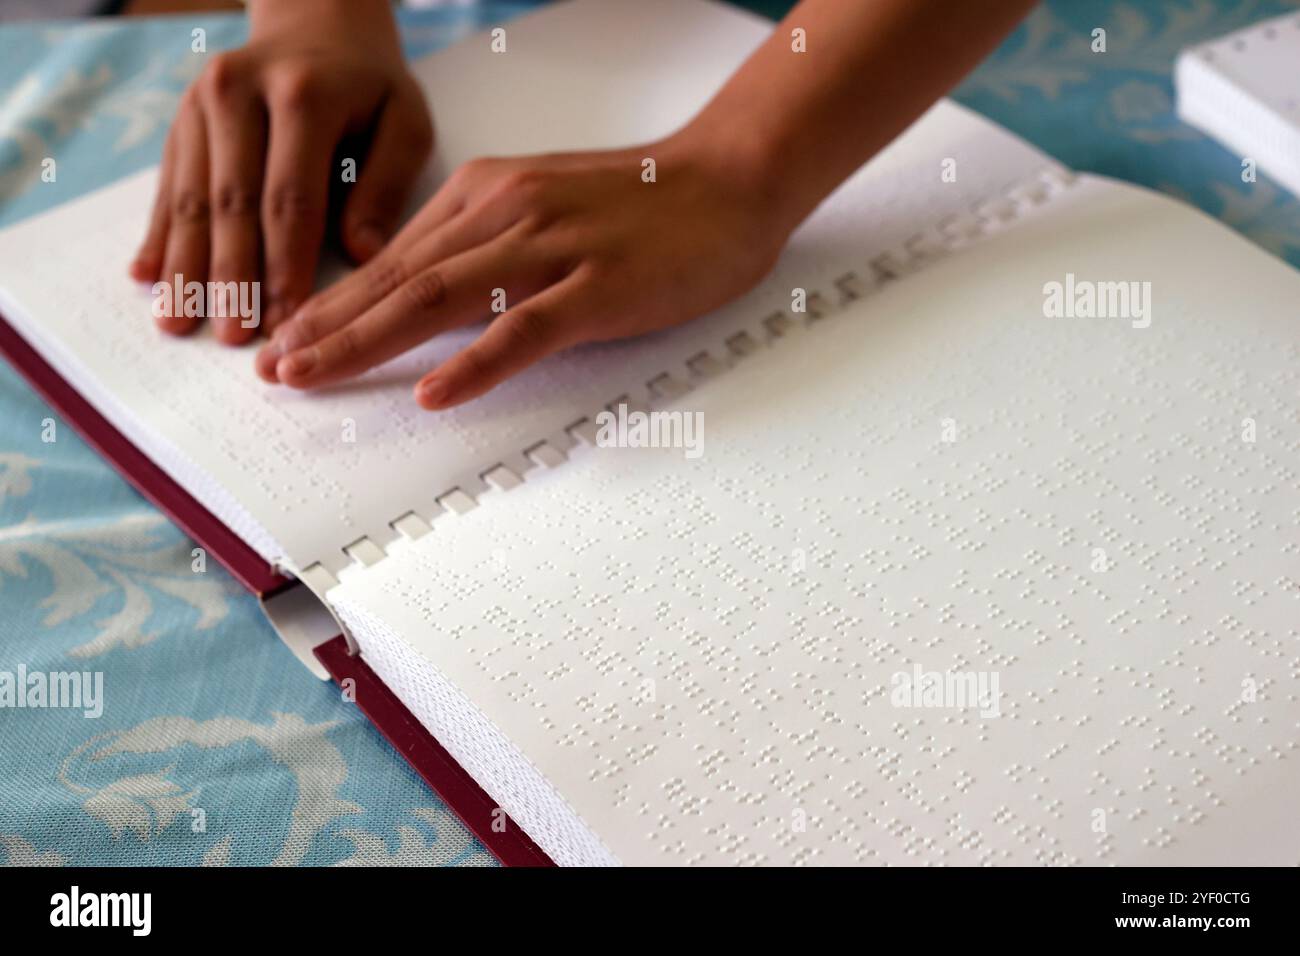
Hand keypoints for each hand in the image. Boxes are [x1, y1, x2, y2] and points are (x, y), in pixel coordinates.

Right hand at [130, 0, 432, 342]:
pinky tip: (150, 279)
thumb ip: (387, 187)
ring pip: (193, 200)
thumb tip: (364, 256)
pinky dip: (161, 236)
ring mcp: (201, 104)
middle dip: (232, 278)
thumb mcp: (405, 123)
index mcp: (302, 95)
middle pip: (234, 205)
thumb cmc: (372, 87)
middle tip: (231, 338)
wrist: (318, 22)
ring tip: (179, 324)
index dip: (286, 266)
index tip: (286, 320)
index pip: (291, 198)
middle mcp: (239, 92)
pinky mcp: (181, 120)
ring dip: (187, 268)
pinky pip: (169, 186)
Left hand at [254, 134, 791, 408]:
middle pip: (398, 277)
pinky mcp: (597, 286)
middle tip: (273, 367)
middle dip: (327, 325)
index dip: (333, 301)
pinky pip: (524, 328)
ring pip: (440, 298)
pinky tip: (433, 392)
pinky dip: (474, 363)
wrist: (729, 178)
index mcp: (486, 194)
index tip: (287, 336)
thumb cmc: (640, 203)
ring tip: (314, 375)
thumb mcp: (544, 208)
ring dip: (368, 340)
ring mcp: (551, 250)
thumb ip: (485, 245)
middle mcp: (505, 214)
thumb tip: (427, 296)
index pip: (391, 256)